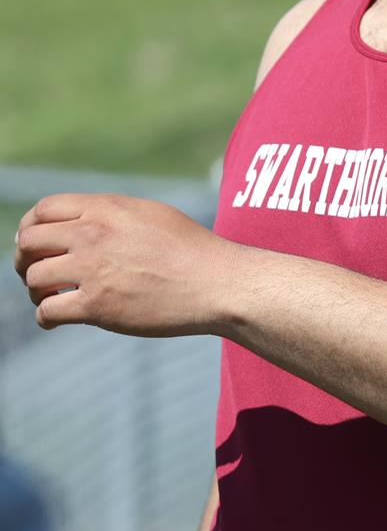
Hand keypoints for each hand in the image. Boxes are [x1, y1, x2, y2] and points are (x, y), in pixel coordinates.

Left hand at [13, 194, 242, 336]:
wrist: (218, 283)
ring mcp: (93, 269)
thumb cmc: (192, 250)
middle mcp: (93, 234)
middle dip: (25, 259)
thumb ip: (112, 215)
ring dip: (35, 291)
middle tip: (36, 273)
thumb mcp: (152, 215)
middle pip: (29, 242)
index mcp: (107, 209)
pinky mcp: (97, 305)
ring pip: (34, 278)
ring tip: (48, 298)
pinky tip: (54, 321)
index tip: (36, 243)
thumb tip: (82, 223)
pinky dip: (44, 318)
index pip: (43, 210)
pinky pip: (47, 311)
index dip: (31, 227)